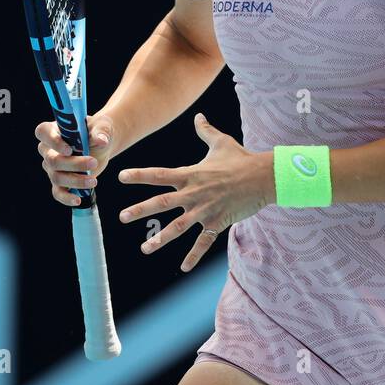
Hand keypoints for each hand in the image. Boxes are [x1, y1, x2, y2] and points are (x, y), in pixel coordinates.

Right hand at [35, 112, 117, 206]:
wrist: (101, 146)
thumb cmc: (97, 131)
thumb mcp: (101, 126)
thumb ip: (100, 131)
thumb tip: (102, 140)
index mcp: (53, 130)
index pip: (43, 132)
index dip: (53, 141)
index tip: (69, 149)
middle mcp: (48, 149)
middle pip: (52, 159)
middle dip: (73, 164)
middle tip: (93, 162)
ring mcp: (51, 167)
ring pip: (56, 177)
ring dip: (76, 180)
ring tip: (94, 181)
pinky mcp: (59, 182)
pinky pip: (58, 193)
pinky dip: (67, 198)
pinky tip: (78, 200)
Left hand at [116, 112, 271, 271]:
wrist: (264, 177)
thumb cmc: (242, 159)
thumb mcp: (221, 142)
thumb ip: (206, 131)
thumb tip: (199, 116)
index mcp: (191, 174)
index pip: (159, 175)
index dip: (139, 175)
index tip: (120, 176)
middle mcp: (194, 193)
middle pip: (162, 203)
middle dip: (141, 210)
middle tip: (122, 217)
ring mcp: (205, 210)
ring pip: (178, 227)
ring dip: (161, 239)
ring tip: (145, 248)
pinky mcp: (218, 222)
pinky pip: (204, 242)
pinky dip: (193, 256)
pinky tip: (183, 268)